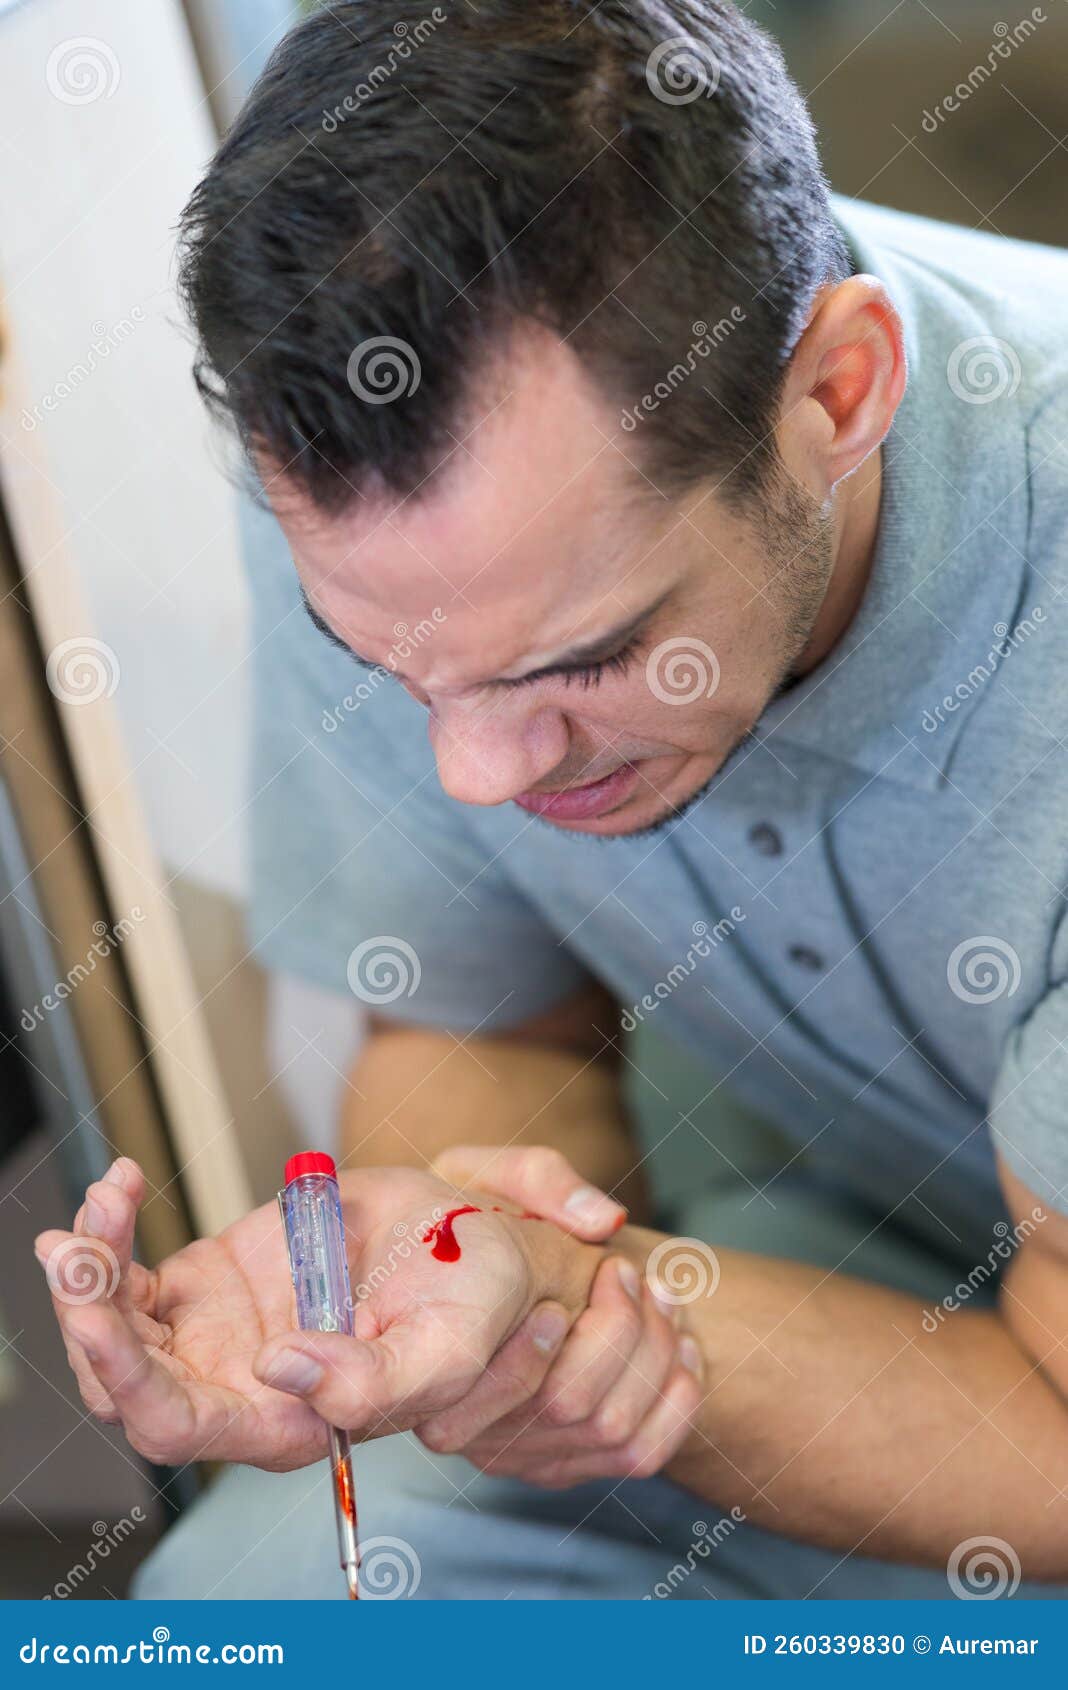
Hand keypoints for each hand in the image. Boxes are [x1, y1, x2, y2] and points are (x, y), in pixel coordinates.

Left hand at [35, 1156, 601, 1471]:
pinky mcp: (205, 1284)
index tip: (109, 1312)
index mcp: (288, 1424)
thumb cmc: (475, 1300)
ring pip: (112, 1329)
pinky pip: (129, 1275)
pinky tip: (122, 1184)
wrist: (472, 1237)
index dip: (130, 1381)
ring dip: (88, 1269)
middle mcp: (236, 1390)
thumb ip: (378, 1381)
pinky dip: (111, 1231)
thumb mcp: (450, 1344)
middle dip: (85, 1317)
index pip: (179, 1427)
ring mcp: (212, 1337)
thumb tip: (280, 1368)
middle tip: (73, 1250)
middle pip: (121, 1382)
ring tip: (104, 1198)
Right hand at [416, 1150, 702, 1487]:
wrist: (458, 1259)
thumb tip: (604, 1221)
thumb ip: (537, 1180)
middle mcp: (466, 1426)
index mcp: (439, 1362)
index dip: (592, 1327)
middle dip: (629, 1328)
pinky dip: (677, 1405)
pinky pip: (635, 1457)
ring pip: (612, 1431)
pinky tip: (684, 1351)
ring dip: (657, 1355)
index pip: (529, 1380)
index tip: (607, 1265)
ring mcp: (514, 1452)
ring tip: (662, 1295)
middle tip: (632, 1269)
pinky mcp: (555, 1463)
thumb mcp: (480, 1175)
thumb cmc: (464, 1214)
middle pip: (574, 1404)